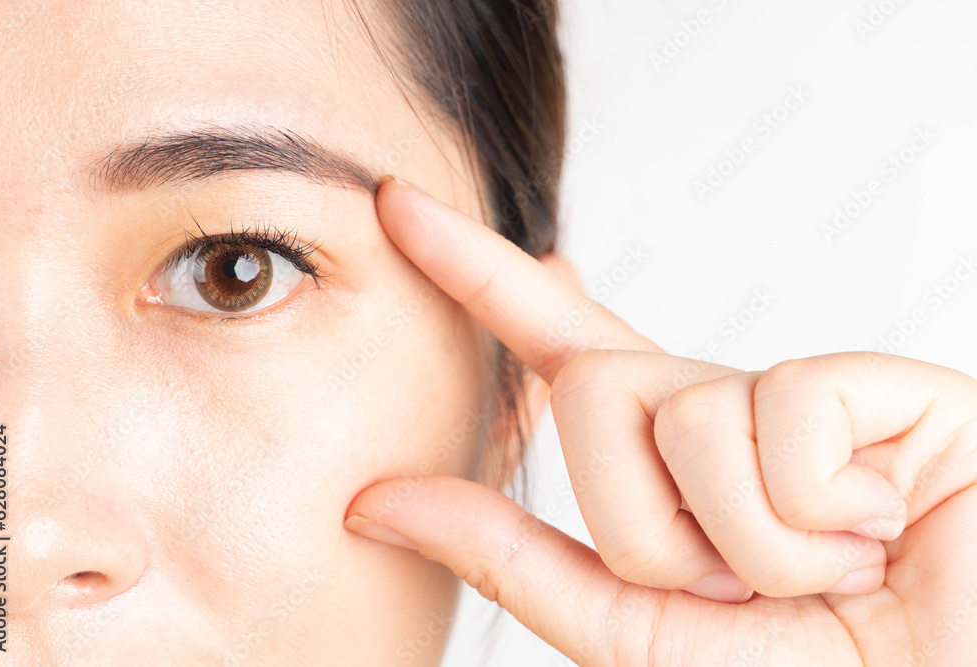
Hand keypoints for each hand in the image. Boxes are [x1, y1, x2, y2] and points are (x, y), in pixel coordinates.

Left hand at [344, 178, 976, 665]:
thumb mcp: (630, 630)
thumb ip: (508, 560)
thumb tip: (373, 502)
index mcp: (666, 464)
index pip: (554, 341)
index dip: (474, 272)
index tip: (398, 209)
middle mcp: (722, 410)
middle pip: (594, 385)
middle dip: (641, 521)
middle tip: (735, 586)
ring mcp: (798, 389)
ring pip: (681, 412)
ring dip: (743, 540)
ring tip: (827, 571)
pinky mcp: (877, 382)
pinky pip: (783, 411)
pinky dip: (813, 513)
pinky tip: (877, 528)